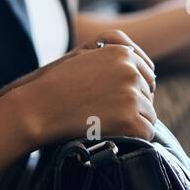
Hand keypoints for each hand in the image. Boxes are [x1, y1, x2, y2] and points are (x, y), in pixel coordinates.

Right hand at [19, 29, 157, 145]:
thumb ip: (115, 58)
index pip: (148, 73)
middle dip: (135, 103)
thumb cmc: (59, 83)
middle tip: (108, 111)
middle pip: (149, 93)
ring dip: (134, 120)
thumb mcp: (87, 55)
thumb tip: (149, 75)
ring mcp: (132, 94)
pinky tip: (115, 133)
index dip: (135, 88)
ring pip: (149, 114)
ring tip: (107, 121)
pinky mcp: (130, 119)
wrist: (40, 107)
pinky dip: (134, 137)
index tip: (118, 98)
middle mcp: (130, 70)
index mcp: (122, 52)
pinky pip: (147, 132)